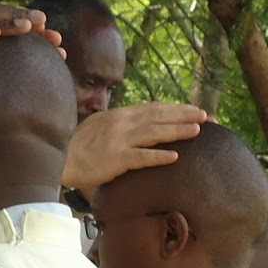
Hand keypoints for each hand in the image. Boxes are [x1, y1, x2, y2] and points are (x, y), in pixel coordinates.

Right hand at [61, 101, 207, 190]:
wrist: (60, 158)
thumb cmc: (78, 143)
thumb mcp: (100, 123)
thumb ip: (122, 119)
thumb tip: (141, 108)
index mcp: (120, 115)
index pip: (154, 108)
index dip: (177, 108)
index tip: (196, 110)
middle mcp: (122, 123)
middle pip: (159, 116)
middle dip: (184, 115)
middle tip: (208, 116)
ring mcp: (119, 141)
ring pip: (154, 133)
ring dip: (177, 131)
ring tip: (198, 130)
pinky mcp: (115, 159)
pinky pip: (140, 157)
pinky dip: (158, 156)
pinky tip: (175, 157)